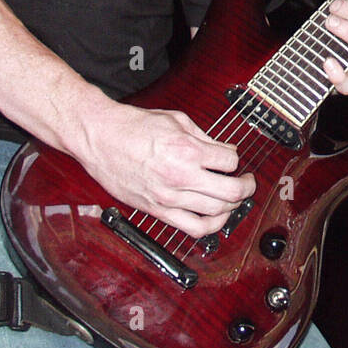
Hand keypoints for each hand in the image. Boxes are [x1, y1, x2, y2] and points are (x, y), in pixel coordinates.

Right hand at [77, 103, 253, 236]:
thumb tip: (225, 150)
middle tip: (247, 181)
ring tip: (234, 198)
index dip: (235, 158)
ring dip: (232, 206)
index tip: (232, 158)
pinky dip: (212, 226)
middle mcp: (180, 176)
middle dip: (246, 186)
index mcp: (187, 149)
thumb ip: (204, 137)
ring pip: (216, 212)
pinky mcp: (158, 210)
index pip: (230, 161)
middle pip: (231, 191)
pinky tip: (217, 217)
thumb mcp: (176, 119)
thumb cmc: (132, 126)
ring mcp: (169, 197)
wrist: (100, 138)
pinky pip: (193, 228)